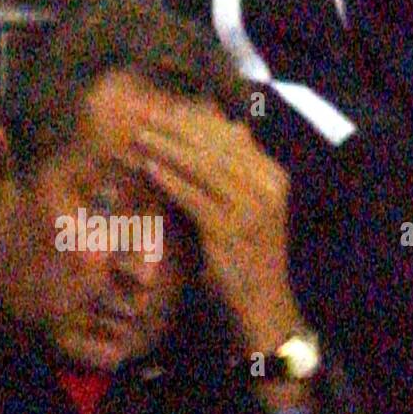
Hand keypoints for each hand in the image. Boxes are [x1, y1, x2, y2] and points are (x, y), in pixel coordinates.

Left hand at [131, 105, 303, 355]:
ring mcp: (251, 208)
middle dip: (175, 127)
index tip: (163, 109)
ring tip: (139, 135)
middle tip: (143, 113)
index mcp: (273, 176)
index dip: (195, 119)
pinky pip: (194, 195)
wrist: (262, 304)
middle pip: (214, 144)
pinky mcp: (230, 230)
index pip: (231, 135)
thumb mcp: (247, 207)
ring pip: (203, 165)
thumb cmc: (246, 256)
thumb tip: (225, 128)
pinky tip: (148, 167)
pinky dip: (169, 178)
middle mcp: (267, 187)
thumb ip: (236, 171)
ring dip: (167, 147)